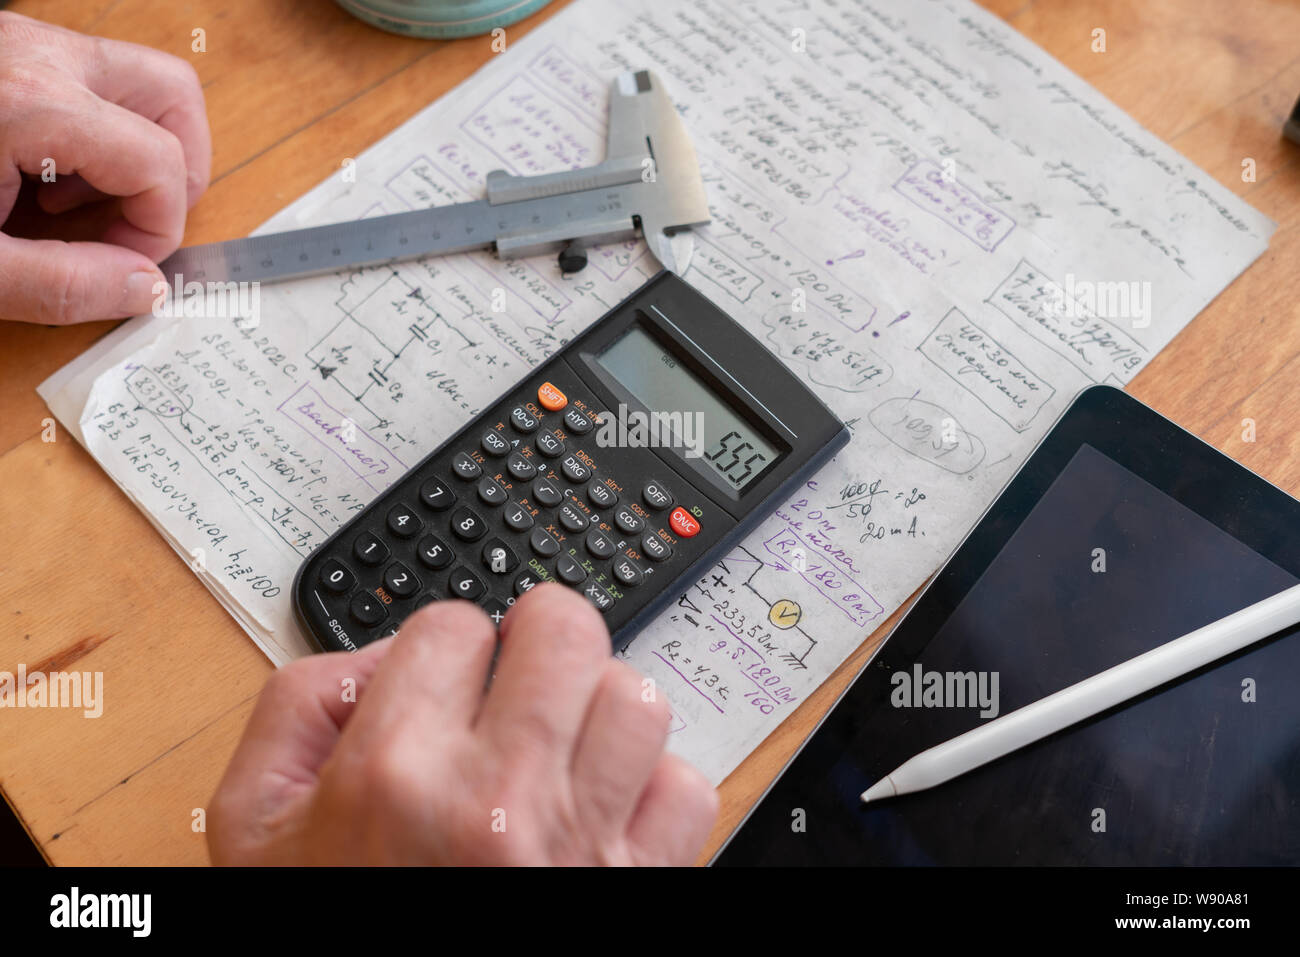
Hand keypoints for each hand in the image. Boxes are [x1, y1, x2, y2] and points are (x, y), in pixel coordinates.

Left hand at [0, 12, 209, 323]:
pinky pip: (86, 78)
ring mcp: (18, 42)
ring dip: (134, 148)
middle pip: (171, 94)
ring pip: (136, 80)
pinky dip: (90, 130)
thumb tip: (146, 289)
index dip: (158, 230)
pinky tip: (37, 174)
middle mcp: (33, 55)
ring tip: (75, 200)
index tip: (121, 266)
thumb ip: (62, 286)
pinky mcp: (5, 49)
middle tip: (139, 221)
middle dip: (178, 169)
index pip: (159, 163)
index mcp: (28, 103)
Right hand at [208, 583, 718, 864]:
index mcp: (394, 774)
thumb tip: (390, 652)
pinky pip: (685, 788)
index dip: (446, 648)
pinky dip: (652, 789)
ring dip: (600, 708)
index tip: (444, 682)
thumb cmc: (328, 922)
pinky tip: (601, 806)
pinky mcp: (633, 885)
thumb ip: (301, 705)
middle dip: (536, 641)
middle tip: (516, 678)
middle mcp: (495, 801)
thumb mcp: (253, 821)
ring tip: (562, 743)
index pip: (455, 624)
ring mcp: (576, 844)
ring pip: (636, 697)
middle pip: (565, 629)